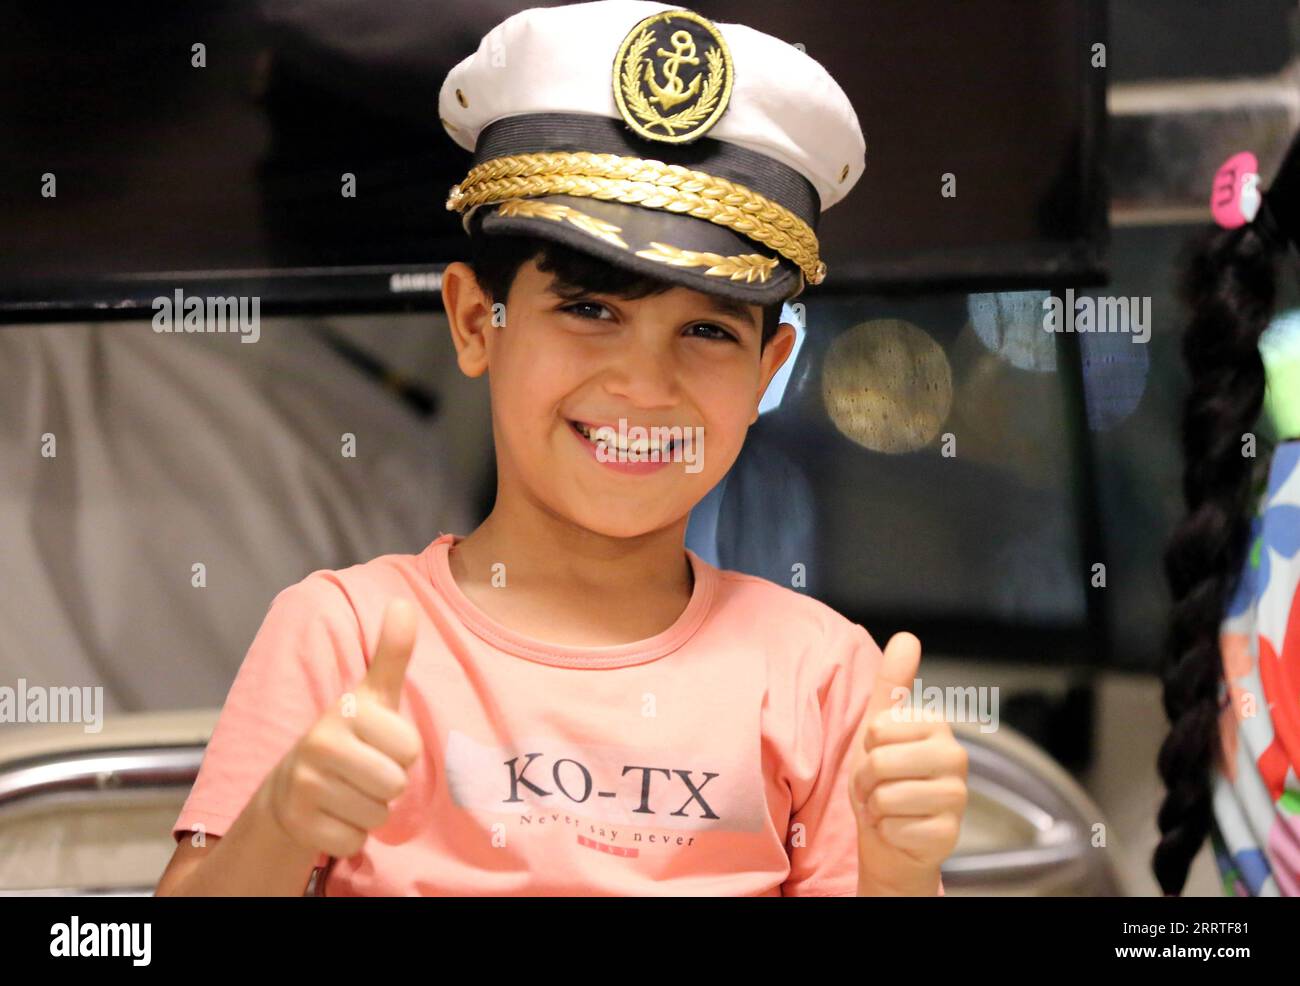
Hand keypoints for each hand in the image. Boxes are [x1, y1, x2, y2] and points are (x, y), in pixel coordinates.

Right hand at [264, 598, 422, 858]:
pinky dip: (351, 835)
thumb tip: (404, 604)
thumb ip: (391, 652)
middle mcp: (318, 746)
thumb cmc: (346, 737)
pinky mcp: (300, 827)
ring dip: (370, 809)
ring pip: (378, 815)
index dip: (399, 751)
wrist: (288, 789)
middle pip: (395, 784)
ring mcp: (305, 788)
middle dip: (387, 783)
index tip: (375, 743)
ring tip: (346, 790)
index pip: (410, 749)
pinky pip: (357, 841)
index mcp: (343, 712)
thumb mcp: (370, 695)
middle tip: (361, 770)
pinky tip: (332, 814)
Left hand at [849, 631, 966, 894]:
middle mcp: (955, 758)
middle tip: (877, 786)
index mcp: (937, 726)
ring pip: (886, 798)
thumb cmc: (885, 777)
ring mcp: (956, 798)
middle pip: (881, 763)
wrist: (891, 835)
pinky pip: (895, 829)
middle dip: (865, 780)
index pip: (877, 730)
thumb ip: (894, 681)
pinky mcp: (948, 834)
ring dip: (875, 807)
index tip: (877, 754)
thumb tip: (907, 636)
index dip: (866, 747)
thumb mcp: (882, 724)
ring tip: (888, 807)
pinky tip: (900, 829)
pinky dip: (887, 832)